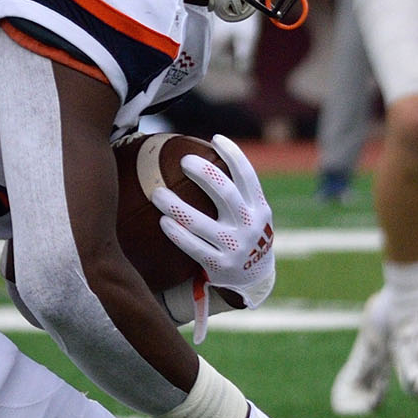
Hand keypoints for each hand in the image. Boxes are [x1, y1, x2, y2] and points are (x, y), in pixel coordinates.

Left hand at [151, 134, 273, 308]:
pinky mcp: (220, 266)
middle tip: (184, 161)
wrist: (254, 279)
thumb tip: (203, 155)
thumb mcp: (251, 214)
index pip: (248, 177)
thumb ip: (235, 192)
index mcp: (260, 209)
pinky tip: (162, 221)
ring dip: (177, 207)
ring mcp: (235, 247)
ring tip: (157, 193)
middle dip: (205, 174)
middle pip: (226, 194)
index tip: (215, 139)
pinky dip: (178, 234)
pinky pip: (194, 248)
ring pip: (202, 224)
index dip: (234, 156)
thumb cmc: (244, 234)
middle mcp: (250, 227)